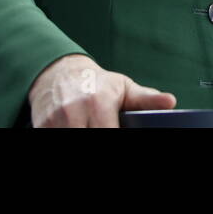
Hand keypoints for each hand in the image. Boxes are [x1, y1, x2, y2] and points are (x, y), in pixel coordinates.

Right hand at [27, 53, 176, 126]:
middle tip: (106, 129)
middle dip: (100, 138)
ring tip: (93, 127)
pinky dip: (65, 135)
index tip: (121, 132)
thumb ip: (146, 98)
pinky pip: (55, 136)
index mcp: (99, 102)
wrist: (57, 73)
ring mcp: (56, 121)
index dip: (117, 137)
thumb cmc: (96, 83)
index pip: (110, 134)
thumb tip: (171, 102)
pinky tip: (77, 127)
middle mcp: (75, 112)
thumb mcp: (122, 87)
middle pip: (91, 138)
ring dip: (84, 136)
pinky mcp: (41, 127)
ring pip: (72, 140)